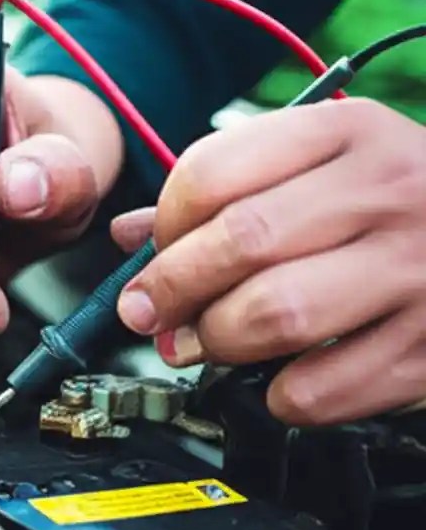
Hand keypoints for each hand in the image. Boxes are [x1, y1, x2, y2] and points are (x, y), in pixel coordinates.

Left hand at [112, 98, 425, 425]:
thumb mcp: (324, 166)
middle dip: (172, 292)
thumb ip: (230, 193)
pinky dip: (280, 396)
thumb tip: (132, 236)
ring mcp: (418, 270)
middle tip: (152, 315)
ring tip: (207, 346)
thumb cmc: (400, 202)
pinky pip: (321, 388)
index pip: (213, 173)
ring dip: (217, 343)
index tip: (150, 260)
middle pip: (238, 244)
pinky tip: (281, 381)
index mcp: (348, 132)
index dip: (163, 227)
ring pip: (274, 316)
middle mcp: (389, 192)